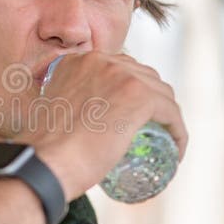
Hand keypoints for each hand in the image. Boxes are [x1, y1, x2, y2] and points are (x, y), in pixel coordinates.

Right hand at [25, 52, 187, 200]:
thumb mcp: (50, 112)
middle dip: (153, 102)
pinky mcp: (139, 96)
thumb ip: (62, 103)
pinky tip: (176, 149)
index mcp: (77, 60)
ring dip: (168, 117)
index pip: (119, 70)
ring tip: (165, 141)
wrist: (45, 163)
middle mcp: (100, 60)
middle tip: (151, 131)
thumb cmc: (45, 151)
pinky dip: (178, 132)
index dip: (131, 93)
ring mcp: (122, 75)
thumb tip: (74, 119)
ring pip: (161, 93)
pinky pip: (171, 113)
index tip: (132, 118)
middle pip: (144, 77)